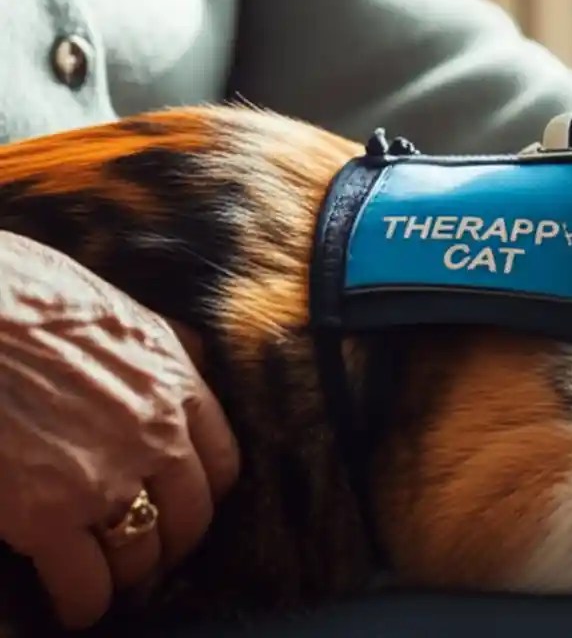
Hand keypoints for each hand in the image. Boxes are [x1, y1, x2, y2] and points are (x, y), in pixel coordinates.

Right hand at [0, 231, 239, 629]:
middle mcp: (157, 436)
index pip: (222, 461)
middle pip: (191, 516)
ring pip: (142, 554)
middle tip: (153, 554)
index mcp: (175, 383)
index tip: (186, 505)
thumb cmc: (22, 293)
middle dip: (174, 542)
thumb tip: (186, 353)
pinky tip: (74, 609)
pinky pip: (84, 582)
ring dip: (130, 576)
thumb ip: (161, 344)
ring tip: (113, 585)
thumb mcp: (118, 307)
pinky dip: (82, 604)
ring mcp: (106, 480)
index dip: (205, 493)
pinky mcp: (47, 516)